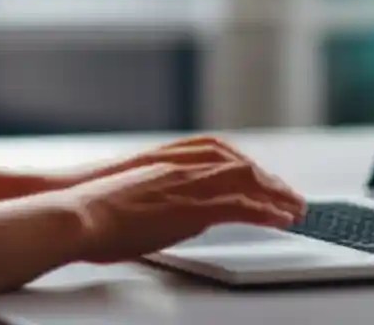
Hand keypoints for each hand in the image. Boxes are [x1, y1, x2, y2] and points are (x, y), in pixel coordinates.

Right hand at [76, 135, 301, 203]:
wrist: (77, 210)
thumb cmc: (95, 205)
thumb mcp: (137, 188)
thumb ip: (167, 192)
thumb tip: (189, 212)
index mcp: (169, 157)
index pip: (222, 153)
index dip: (249, 166)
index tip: (265, 178)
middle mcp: (183, 163)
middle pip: (240, 164)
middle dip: (269, 181)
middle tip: (290, 196)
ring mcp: (188, 182)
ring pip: (247, 181)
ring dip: (276, 194)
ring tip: (296, 208)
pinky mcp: (191, 206)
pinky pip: (240, 205)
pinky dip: (265, 211)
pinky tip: (280, 219)